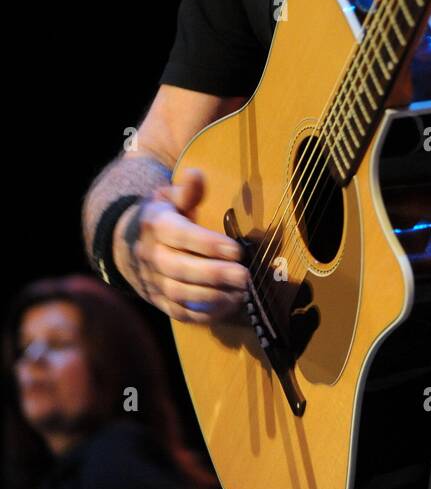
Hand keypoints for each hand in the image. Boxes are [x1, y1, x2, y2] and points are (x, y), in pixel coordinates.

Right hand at [113, 169, 248, 324]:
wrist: (128, 243)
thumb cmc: (162, 216)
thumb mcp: (170, 196)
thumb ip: (187, 190)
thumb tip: (196, 175)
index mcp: (155, 224)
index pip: (179, 235)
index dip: (207, 244)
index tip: (236, 249)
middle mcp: (150, 255)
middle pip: (179, 268)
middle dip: (214, 274)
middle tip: (244, 276)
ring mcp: (152, 280)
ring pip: (179, 293)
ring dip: (212, 296)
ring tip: (241, 292)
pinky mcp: (158, 301)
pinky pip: (179, 312)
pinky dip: (204, 314)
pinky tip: (228, 306)